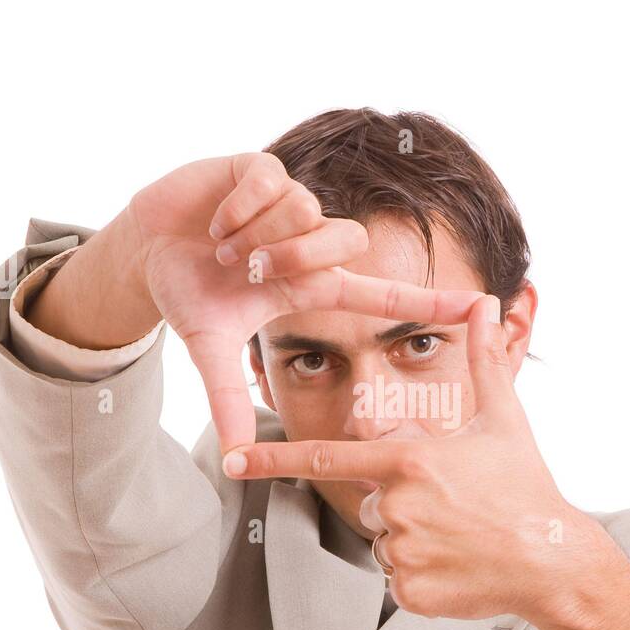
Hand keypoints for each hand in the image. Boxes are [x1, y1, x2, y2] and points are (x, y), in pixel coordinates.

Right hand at [30, 153, 484, 453]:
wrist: (146, 250)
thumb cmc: (191, 294)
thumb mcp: (211, 350)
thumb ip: (229, 401)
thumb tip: (235, 461)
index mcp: (314, 285)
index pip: (384, 297)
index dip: (431, 303)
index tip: (483, 307)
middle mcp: (311, 241)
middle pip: (343, 241)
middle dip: (292, 259)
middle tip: (249, 272)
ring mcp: (289, 201)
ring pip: (305, 210)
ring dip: (254, 236)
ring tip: (223, 247)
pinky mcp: (260, 168)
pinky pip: (270, 183)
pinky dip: (236, 209)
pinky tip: (215, 221)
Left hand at [221, 293, 629, 624]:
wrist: (553, 559)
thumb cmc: (526, 485)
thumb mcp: (504, 420)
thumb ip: (483, 363)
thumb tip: (487, 306)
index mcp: (408, 460)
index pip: (325, 458)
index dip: (272, 458)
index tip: (231, 459)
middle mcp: (398, 504)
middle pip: (371, 503)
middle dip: (402, 505)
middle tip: (454, 508)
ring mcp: (402, 551)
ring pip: (385, 542)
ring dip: (413, 540)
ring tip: (461, 536)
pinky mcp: (409, 592)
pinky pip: (398, 579)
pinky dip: (422, 575)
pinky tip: (459, 566)